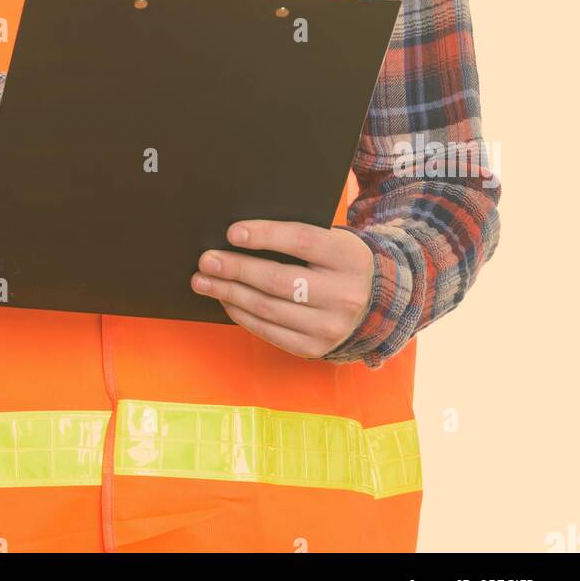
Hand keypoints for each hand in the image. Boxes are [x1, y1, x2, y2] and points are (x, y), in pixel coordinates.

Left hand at [191, 220, 374, 358]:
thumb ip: (297, 237)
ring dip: (230, 293)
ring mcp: (330, 326)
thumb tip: (240, 235)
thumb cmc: (339, 262)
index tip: (232, 232)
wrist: (376, 303)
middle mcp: (342, 294)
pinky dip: (242, 315)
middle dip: (236, 269)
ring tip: (204, 281)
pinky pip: (270, 332)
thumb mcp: (333, 240)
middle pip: (278, 280)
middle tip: (206, 260)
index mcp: (348, 257)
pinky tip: (226, 301)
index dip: (265, 236)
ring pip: (268, 308)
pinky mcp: (315, 348)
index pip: (301, 241)